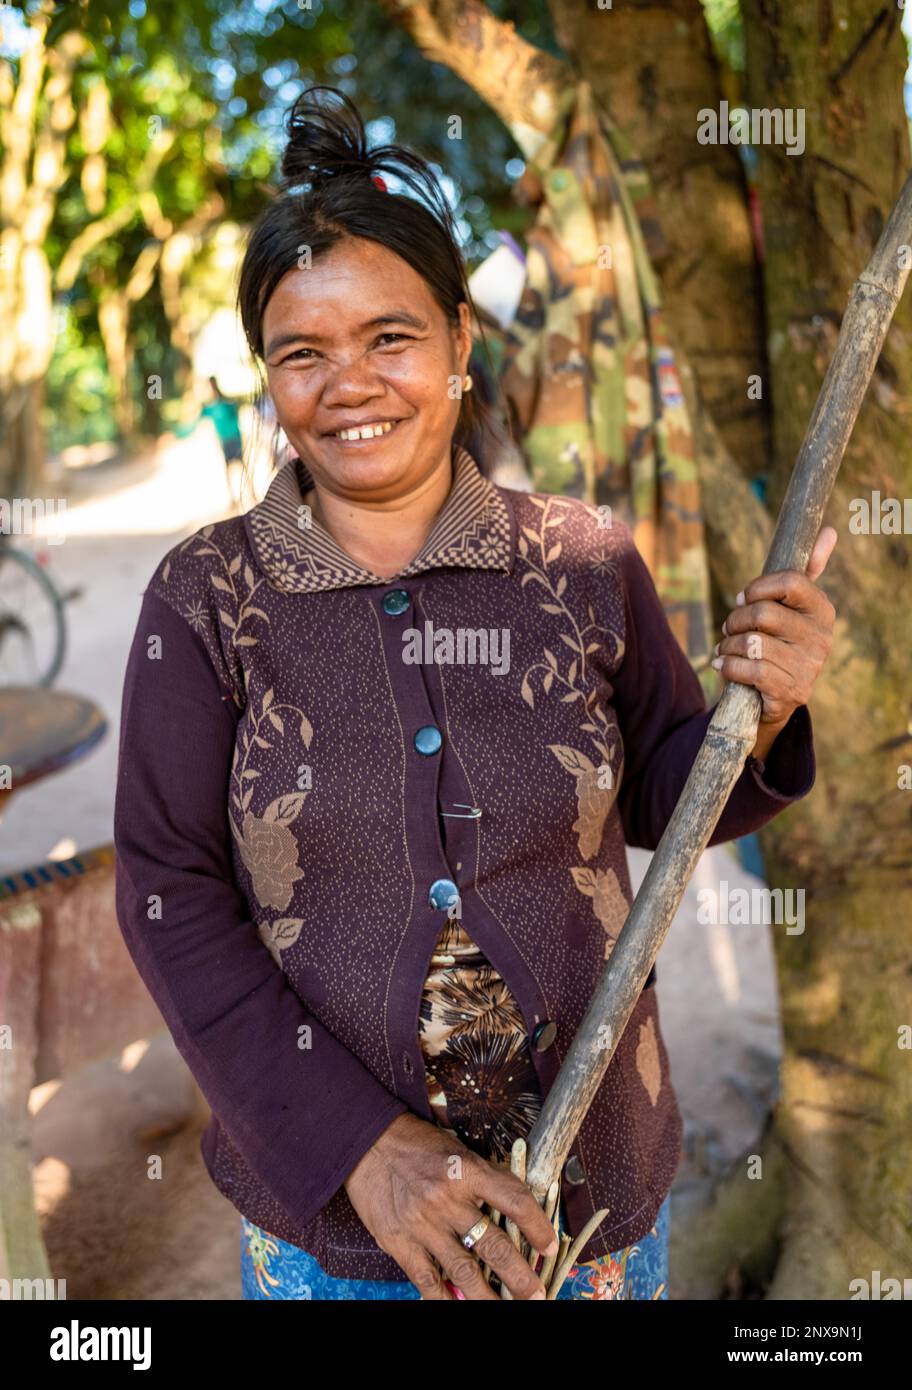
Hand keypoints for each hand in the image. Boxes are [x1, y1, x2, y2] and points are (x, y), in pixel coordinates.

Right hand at [343, 1112, 558, 1300]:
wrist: (367, 1142)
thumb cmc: (418, 1145)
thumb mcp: (457, 1152)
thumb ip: (483, 1180)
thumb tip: (513, 1212)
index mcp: (467, 1171)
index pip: (515, 1201)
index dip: (538, 1228)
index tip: (550, 1247)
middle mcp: (447, 1200)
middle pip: (494, 1247)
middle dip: (520, 1278)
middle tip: (537, 1295)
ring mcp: (422, 1225)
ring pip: (464, 1272)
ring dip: (489, 1298)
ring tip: (506, 1309)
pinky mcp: (399, 1243)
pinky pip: (427, 1282)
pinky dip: (446, 1300)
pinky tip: (460, 1307)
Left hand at [713, 526, 836, 759]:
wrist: (774, 697)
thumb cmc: (778, 642)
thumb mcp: (791, 607)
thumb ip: (807, 570)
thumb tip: (830, 530)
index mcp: (823, 611)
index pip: (790, 581)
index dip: (758, 587)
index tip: (743, 597)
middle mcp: (822, 638)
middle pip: (763, 612)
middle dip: (735, 619)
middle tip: (729, 627)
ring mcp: (809, 666)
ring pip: (752, 642)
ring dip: (728, 645)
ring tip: (726, 649)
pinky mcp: (791, 691)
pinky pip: (749, 669)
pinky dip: (728, 666)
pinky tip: (723, 666)